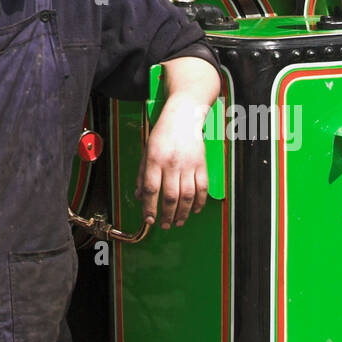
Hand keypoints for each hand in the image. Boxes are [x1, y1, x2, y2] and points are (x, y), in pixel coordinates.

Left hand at [135, 95, 209, 229]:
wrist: (184, 116)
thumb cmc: (163, 133)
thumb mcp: (146, 151)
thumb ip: (142, 174)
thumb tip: (139, 196)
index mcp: (154, 159)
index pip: (150, 189)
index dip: (149, 208)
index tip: (149, 219)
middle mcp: (171, 163)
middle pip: (169, 197)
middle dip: (166, 216)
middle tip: (164, 225)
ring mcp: (188, 164)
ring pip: (187, 196)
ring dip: (183, 213)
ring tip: (178, 222)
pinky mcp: (202, 164)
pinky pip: (202, 188)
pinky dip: (199, 202)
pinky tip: (194, 210)